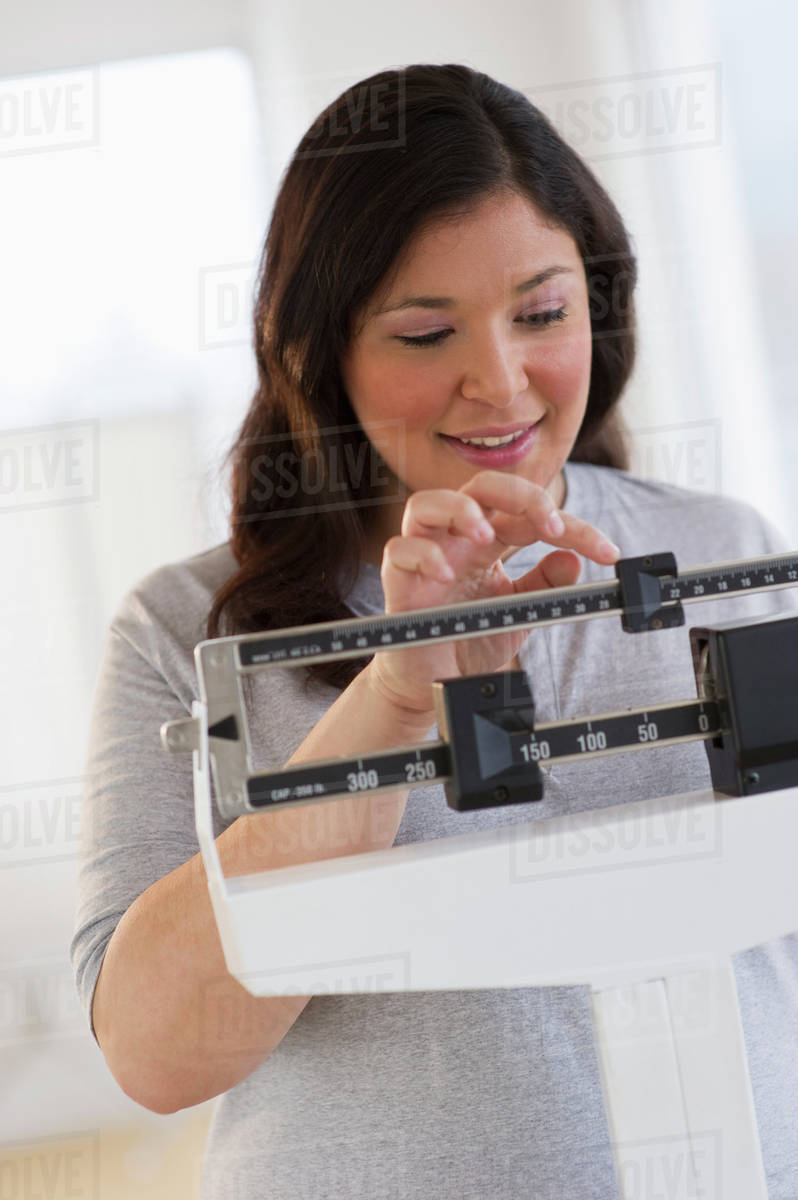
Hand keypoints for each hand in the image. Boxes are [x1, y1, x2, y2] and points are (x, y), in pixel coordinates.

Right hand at [366, 470, 619, 715]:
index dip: (574, 528)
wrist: (434, 682)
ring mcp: (425, 556)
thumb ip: (544, 584)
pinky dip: (423, 554)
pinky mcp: (398, 582)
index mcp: (488, 540)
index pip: (530, 514)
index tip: (607, 553)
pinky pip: (399, 551)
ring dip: (460, 509)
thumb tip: (572, 560)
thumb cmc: (468, 637)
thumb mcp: (518, 611)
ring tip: (486, 532)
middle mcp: (456, 539)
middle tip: (552, 527)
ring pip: (426, 503)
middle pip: (481, 487)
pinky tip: (445, 572)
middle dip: (521, 496)